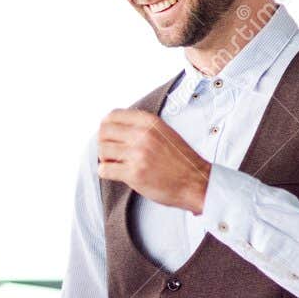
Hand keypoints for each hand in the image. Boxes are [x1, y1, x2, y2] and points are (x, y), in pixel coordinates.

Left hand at [96, 109, 211, 213]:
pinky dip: (105, 172)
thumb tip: (116, 127)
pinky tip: (115, 173)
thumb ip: (142, 127)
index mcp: (149, 122)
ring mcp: (137, 154)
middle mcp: (142, 135)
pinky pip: (104, 170)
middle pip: (103, 132)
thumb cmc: (181, 161)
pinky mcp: (134, 173)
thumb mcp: (164, 132)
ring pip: (102, 150)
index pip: (113, 115)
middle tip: (109, 151)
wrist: (196, 182)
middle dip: (102, 142)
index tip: (108, 135)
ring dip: (104, 158)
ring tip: (114, 163)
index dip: (106, 126)